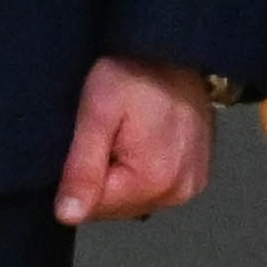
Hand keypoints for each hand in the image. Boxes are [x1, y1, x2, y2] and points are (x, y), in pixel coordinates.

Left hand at [54, 58, 211, 222]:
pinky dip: (141, 171)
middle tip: (105, 134)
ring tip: (123, 135)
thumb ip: (82, 168)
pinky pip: (155, 188)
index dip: (80, 177)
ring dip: (120, 175)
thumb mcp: (97, 113)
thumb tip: (68, 217)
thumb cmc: (133, 73)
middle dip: (101, 178)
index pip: (93, 208)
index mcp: (154, 182)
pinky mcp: (197, 176)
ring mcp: (191, 186)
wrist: (175, 49)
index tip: (89, 140)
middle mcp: (179, 193)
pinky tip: (140, 141)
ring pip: (134, 199)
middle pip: (116, 207)